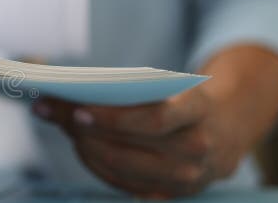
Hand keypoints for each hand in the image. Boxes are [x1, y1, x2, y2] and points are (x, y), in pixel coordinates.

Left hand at [32, 45, 277, 198]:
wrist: (224, 131)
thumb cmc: (181, 101)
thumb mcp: (165, 85)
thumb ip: (121, 86)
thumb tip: (60, 85)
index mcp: (199, 110)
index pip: (155, 119)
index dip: (113, 118)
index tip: (77, 110)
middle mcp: (197, 147)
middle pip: (130, 146)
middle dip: (85, 131)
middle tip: (53, 113)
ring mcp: (186, 177)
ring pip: (122, 167)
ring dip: (85, 147)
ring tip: (64, 127)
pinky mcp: (170, 194)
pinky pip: (123, 183)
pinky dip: (96, 164)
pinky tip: (82, 146)